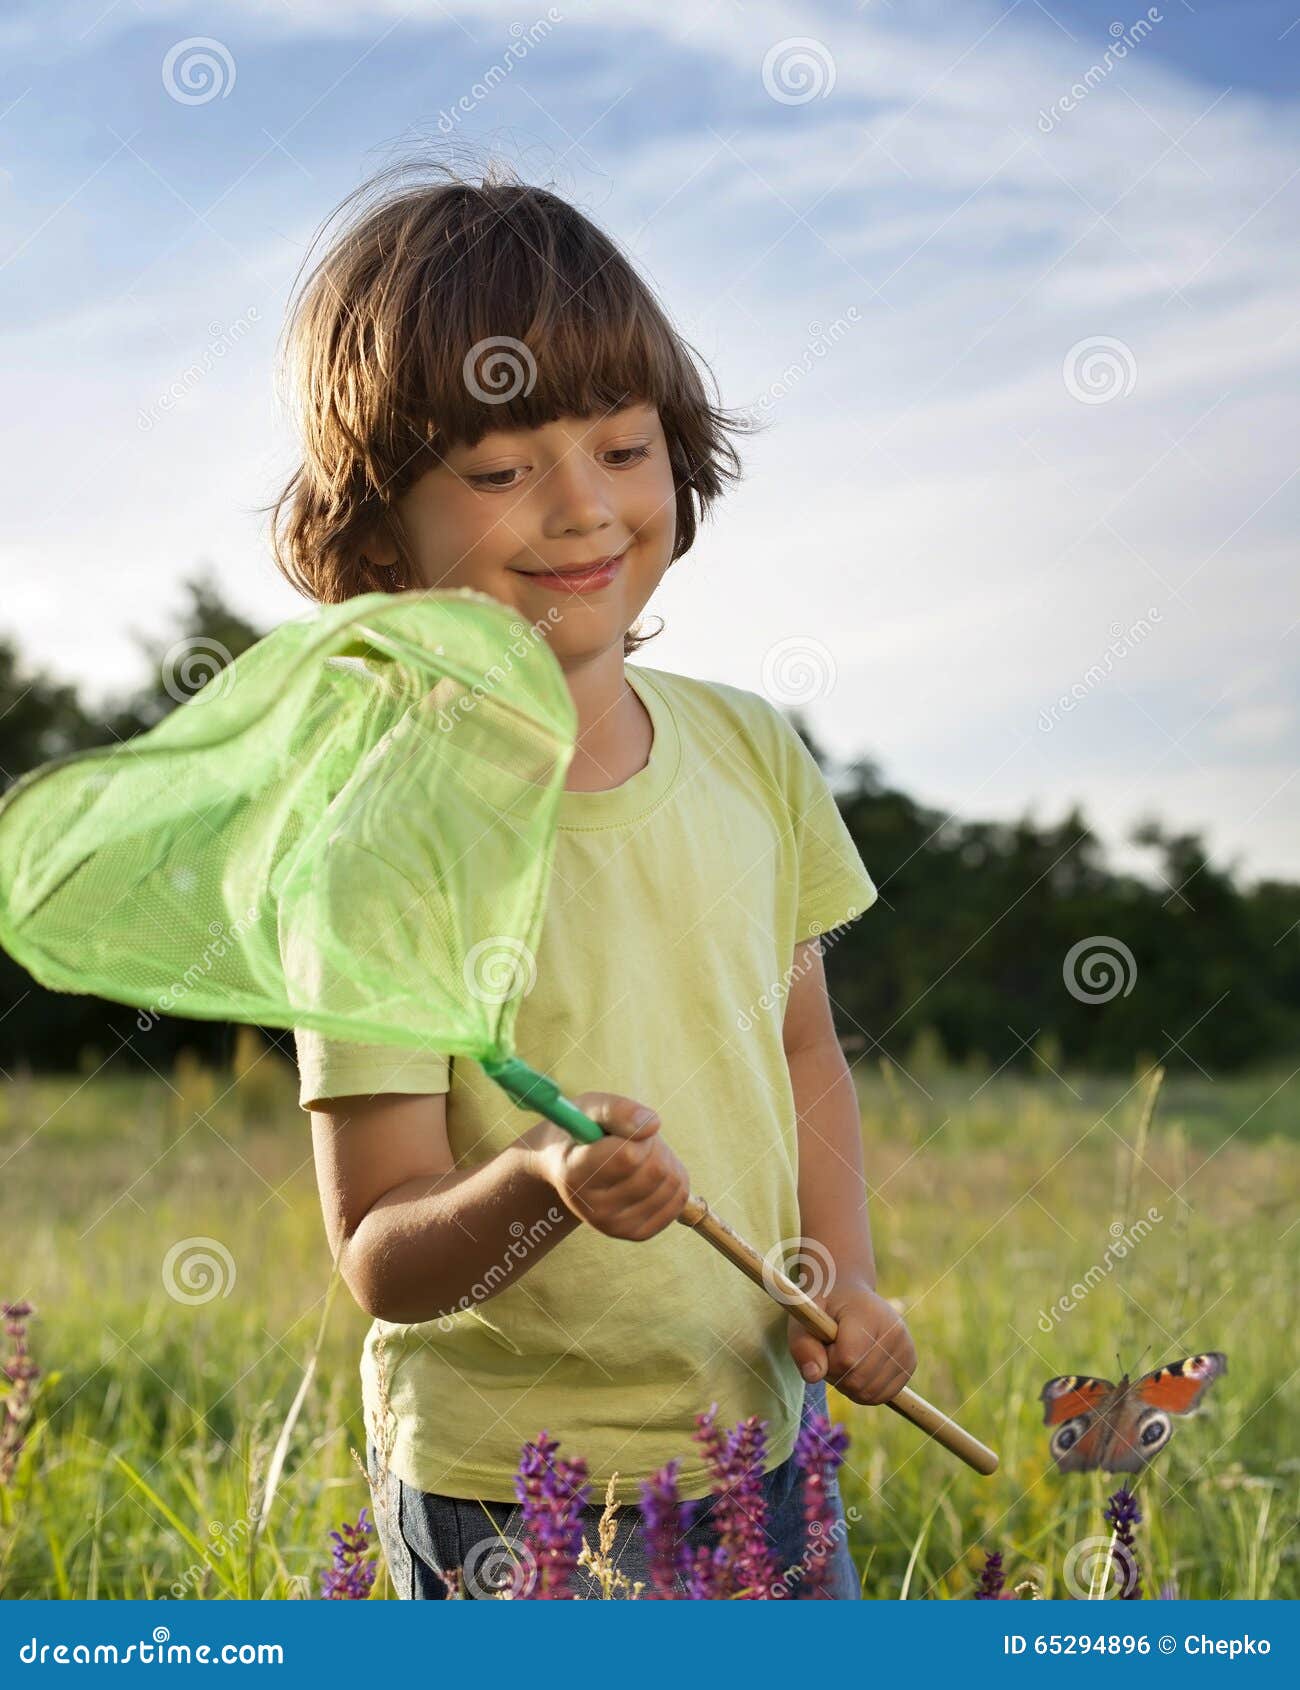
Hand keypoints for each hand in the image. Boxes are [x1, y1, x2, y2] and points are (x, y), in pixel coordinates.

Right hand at [524, 1093, 689, 1241]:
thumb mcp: (591, 1108)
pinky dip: (674, 1178)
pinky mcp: (636, 1233)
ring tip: (639, 1154)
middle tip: (634, 1139)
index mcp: (574, 1174)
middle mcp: (592, 1208)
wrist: (570, 1170)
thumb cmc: (582, 1132)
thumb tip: (653, 1124)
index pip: (627, 1156)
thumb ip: (618, 1110)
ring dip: (665, 1158)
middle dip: (653, 1144)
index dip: (637, 1134)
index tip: (625, 1127)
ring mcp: (614, 1226)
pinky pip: (679, 1200)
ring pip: (671, 1183)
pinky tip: (650, 1173)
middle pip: (654, 1170)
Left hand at [787, 1279, 916, 1406]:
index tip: (825, 1343)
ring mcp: (906, 1349)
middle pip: (858, 1381)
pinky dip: (863, 1390)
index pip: (847, 1360)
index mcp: (869, 1314)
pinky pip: (880, 1396)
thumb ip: (803, 1347)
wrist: (849, 1294)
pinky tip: (858, 1367)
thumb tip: (813, 1375)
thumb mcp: (805, 1321)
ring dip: (848, 1384)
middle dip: (836, 1374)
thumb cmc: (824, 1310)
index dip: (828, 1361)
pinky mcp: (909, 1364)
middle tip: (832, 1350)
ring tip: (845, 1356)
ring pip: (869, 1393)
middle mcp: (895, 1331)